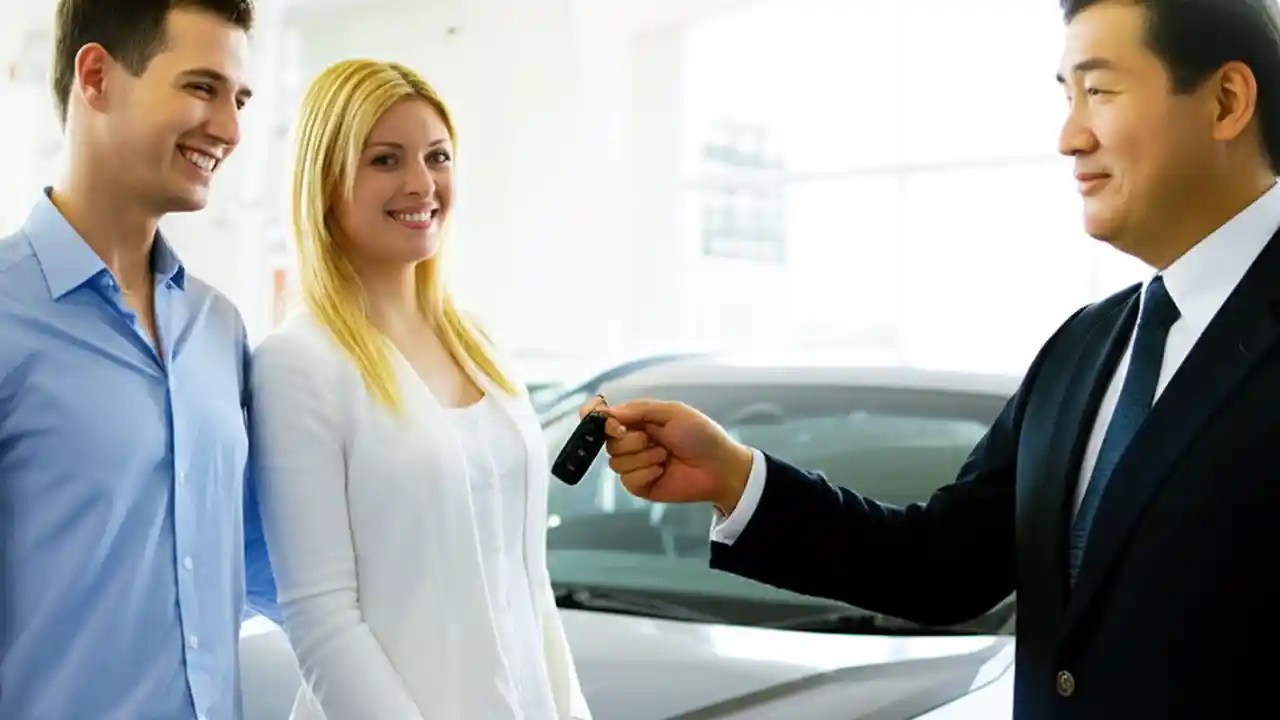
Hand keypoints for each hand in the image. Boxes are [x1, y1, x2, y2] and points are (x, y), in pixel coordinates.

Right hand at [584, 398, 752, 513]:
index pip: (605, 417)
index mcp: (639, 420)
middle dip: (631, 440)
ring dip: (643, 457)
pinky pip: (627, 480)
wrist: (719, 467)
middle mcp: (634, 441)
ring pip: (615, 462)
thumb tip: (609, 412)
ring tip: (665, 456)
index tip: (601, 419)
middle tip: (654, 439)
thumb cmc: (702, 436)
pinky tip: (662, 470)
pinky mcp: (640, 485)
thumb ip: (639, 410)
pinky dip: (646, 473)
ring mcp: (636, 464)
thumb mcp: (672, 412)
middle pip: (608, 441)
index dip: (595, 417)